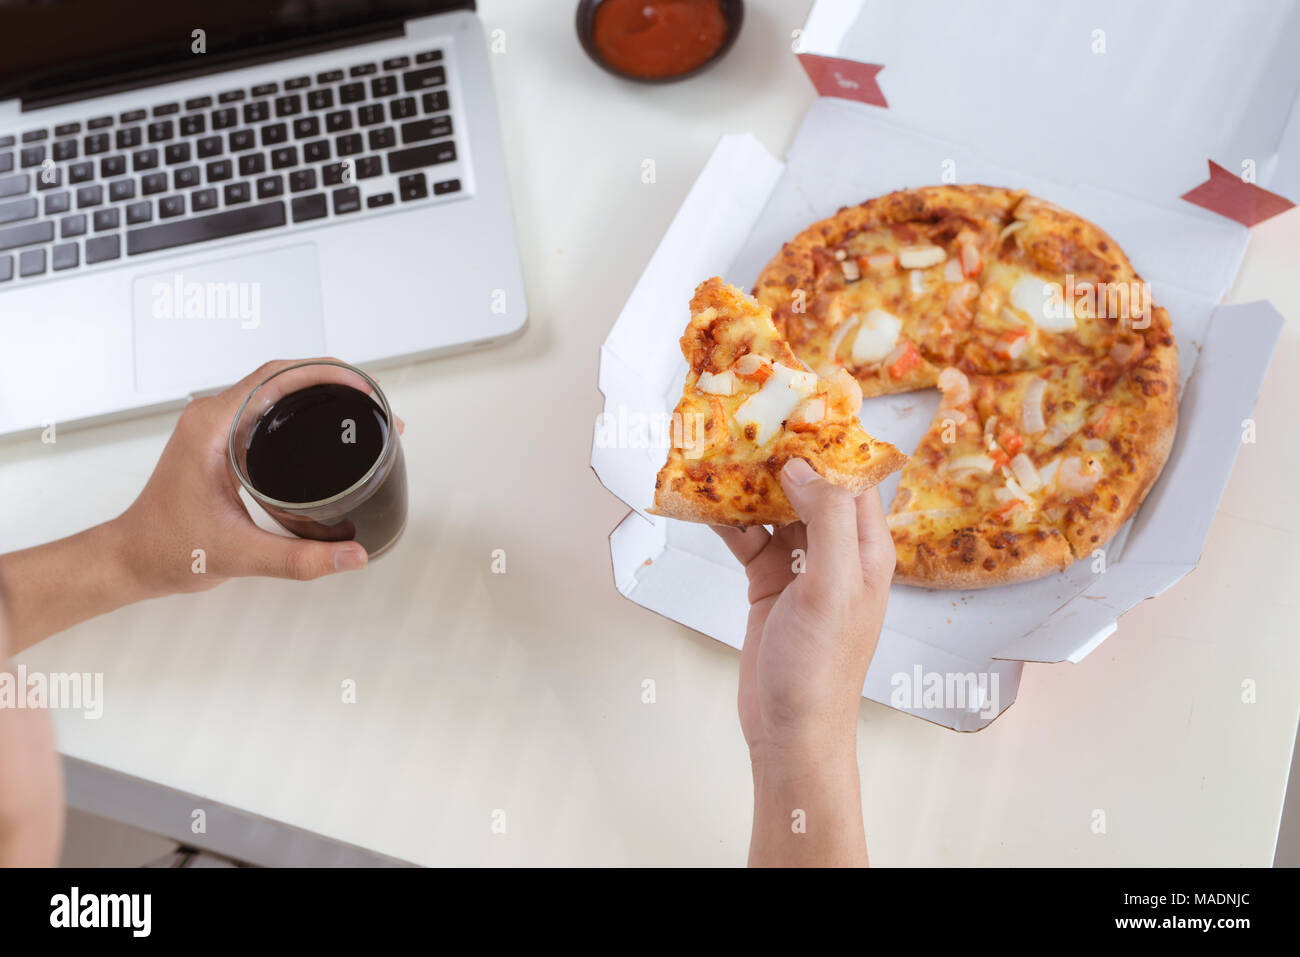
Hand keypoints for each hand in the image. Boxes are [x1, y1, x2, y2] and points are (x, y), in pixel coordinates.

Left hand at [114, 359, 384, 597]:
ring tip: (361, 411)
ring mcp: (216, 428)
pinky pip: (268, 412)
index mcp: (211, 427)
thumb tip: (354, 556)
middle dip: (334, 382)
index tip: (361, 388)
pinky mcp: (222, 442)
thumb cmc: (167, 549)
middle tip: (375, 403)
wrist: (133, 560)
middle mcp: (212, 418)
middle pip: (282, 376)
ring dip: (319, 394)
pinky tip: (327, 430)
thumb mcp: (240, 555)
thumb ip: (300, 559)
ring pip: (276, 391)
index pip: (275, 376)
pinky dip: (302, 412)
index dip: (325, 373)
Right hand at [713, 458, 894, 865]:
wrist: (790, 730)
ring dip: (749, 485)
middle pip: (810, 487)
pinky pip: (748, 538)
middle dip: (780, 456)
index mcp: (867, 548)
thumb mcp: (833, 586)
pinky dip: (728, 520)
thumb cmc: (820, 668)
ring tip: (718, 451)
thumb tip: (802, 468)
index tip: (796, 406)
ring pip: (775, 508)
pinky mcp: (769, 583)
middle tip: (746, 421)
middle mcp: (837, 551)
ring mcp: (801, 566)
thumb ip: (827, 520)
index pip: (852, 478)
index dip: (829, 442)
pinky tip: (704, 501)